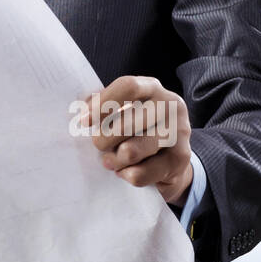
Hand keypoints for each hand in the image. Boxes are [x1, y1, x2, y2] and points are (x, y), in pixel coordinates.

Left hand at [76, 76, 192, 205]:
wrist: (172, 157)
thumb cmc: (139, 127)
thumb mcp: (123, 109)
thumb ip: (102, 103)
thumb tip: (80, 108)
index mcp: (152, 87)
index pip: (128, 87)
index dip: (102, 104)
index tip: (84, 121)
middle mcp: (170, 106)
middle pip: (124, 125)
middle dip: (102, 141)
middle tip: (98, 146)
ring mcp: (178, 133)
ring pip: (130, 152)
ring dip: (113, 160)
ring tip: (110, 160)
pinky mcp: (179, 160)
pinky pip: (139, 173)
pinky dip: (126, 174)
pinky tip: (127, 170)